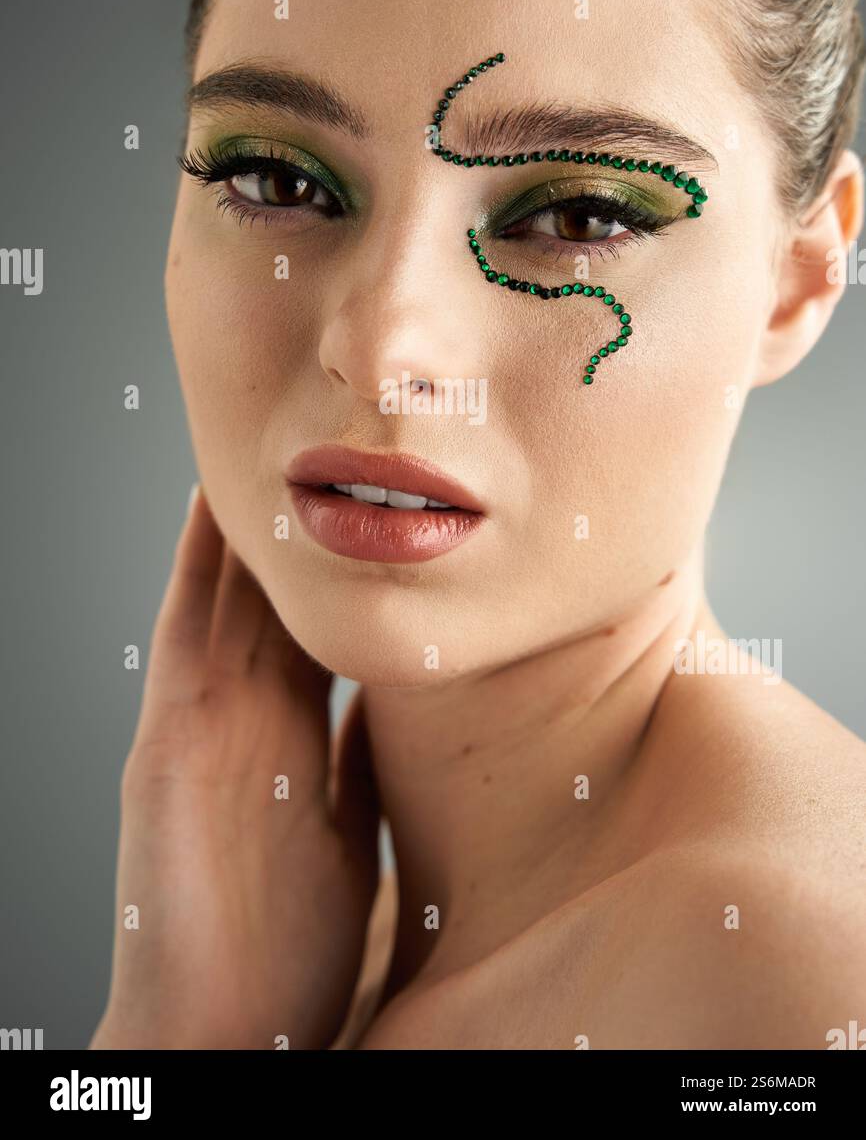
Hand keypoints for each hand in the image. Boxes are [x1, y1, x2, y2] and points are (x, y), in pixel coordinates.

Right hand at [89, 485, 380, 1049]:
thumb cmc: (287, 954)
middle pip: (278, 593)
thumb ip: (364, 767)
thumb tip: (405, 712)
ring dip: (251, 518)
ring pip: (233, 592)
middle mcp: (250, 717)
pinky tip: (214, 501)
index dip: (344, 566)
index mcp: (293, 740)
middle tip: (334, 438)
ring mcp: (207, 722)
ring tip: (270, 433)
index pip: (321, 628)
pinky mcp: (169, 740)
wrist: (225, 1038)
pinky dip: (200, 563)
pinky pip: (188, 629)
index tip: (381, 505)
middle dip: (302, 520)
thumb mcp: (348, 834)